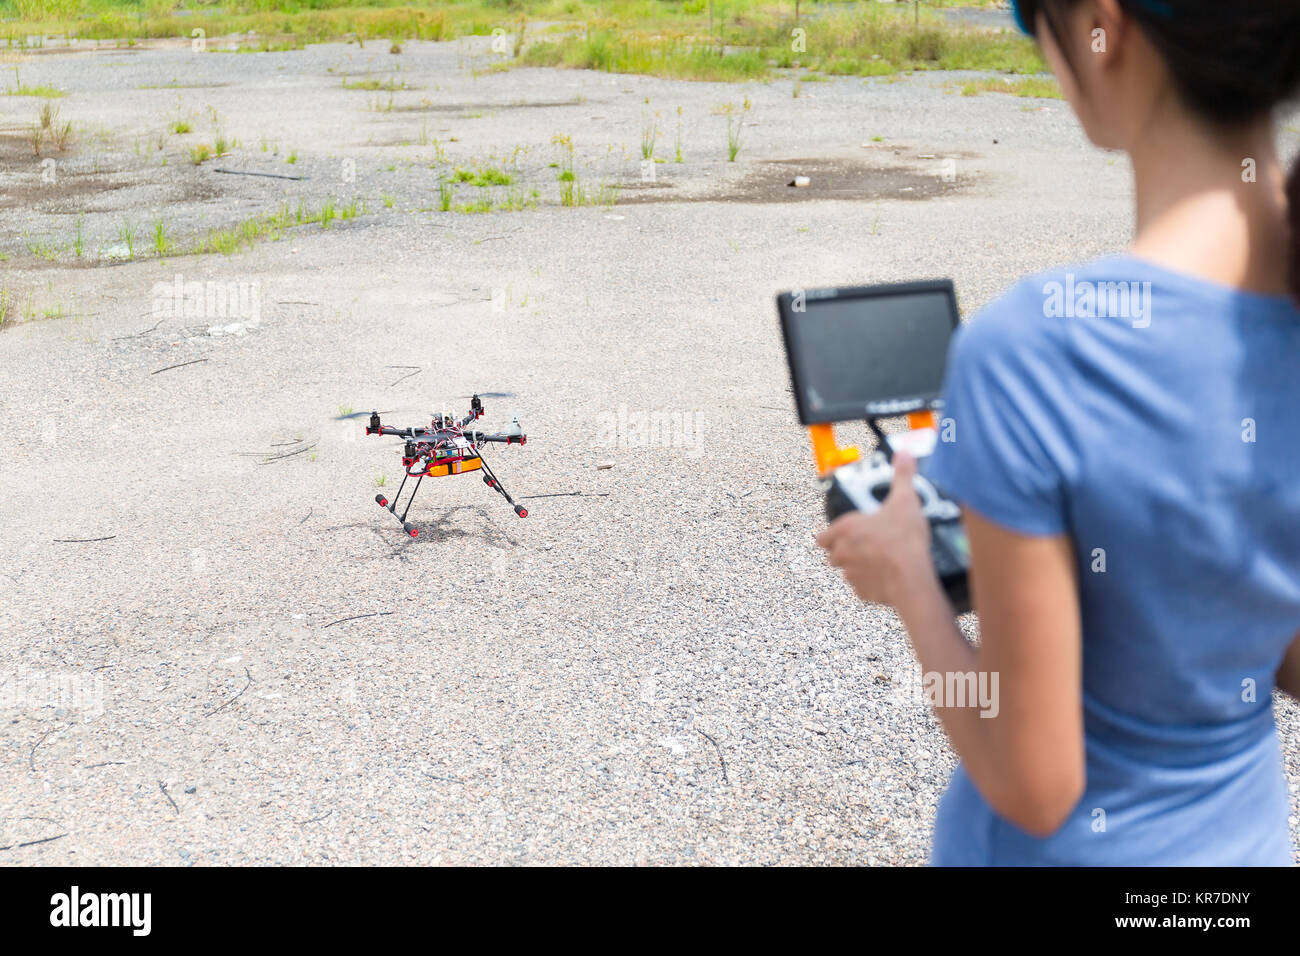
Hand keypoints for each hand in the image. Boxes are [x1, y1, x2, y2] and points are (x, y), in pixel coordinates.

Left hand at [815, 452, 935, 606]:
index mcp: (846, 529)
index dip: (830, 535)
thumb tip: (904, 454)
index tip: (842, 533)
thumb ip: (902, 476)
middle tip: (867, 543)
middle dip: (846, 550)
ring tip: (880, 559)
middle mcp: (843, 553)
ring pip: (848, 571)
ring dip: (858, 566)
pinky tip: (887, 576)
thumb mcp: (905, 500)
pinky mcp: (864, 593)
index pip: (822, 536)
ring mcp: (852, 574)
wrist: (912, 578)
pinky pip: (863, 588)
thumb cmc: (904, 540)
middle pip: (834, 554)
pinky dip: (871, 583)